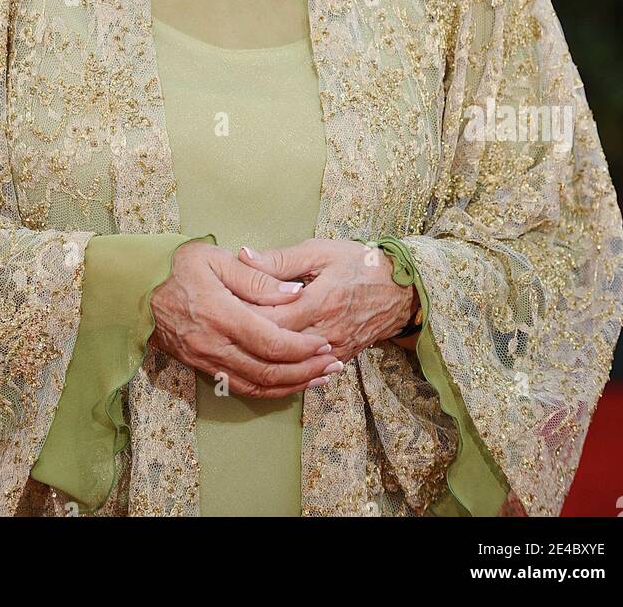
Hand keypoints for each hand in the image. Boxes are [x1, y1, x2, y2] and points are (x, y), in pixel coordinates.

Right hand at [148, 239, 340, 397]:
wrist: (132, 289)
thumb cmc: (174, 265)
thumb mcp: (216, 258)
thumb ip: (257, 278)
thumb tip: (295, 292)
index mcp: (219, 314)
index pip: (270, 341)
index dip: (301, 348)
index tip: (324, 344)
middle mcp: (212, 344)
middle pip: (268, 371)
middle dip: (305, 371)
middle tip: (332, 366)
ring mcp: (205, 360)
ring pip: (256, 386)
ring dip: (291, 385)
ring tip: (319, 379)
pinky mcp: (200, 366)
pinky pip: (240, 386)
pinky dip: (268, 389)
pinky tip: (287, 383)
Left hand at [237, 239, 417, 363]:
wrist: (401, 291)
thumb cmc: (359, 264)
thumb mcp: (320, 251)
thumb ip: (280, 259)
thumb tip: (243, 256)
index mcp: (320, 301)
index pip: (272, 319)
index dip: (244, 316)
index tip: (221, 307)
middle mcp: (326, 332)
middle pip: (276, 345)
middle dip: (247, 338)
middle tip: (221, 327)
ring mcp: (334, 351)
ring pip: (290, 364)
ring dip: (263, 356)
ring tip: (236, 344)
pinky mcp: (339, 360)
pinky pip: (306, 371)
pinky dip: (283, 367)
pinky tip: (262, 360)